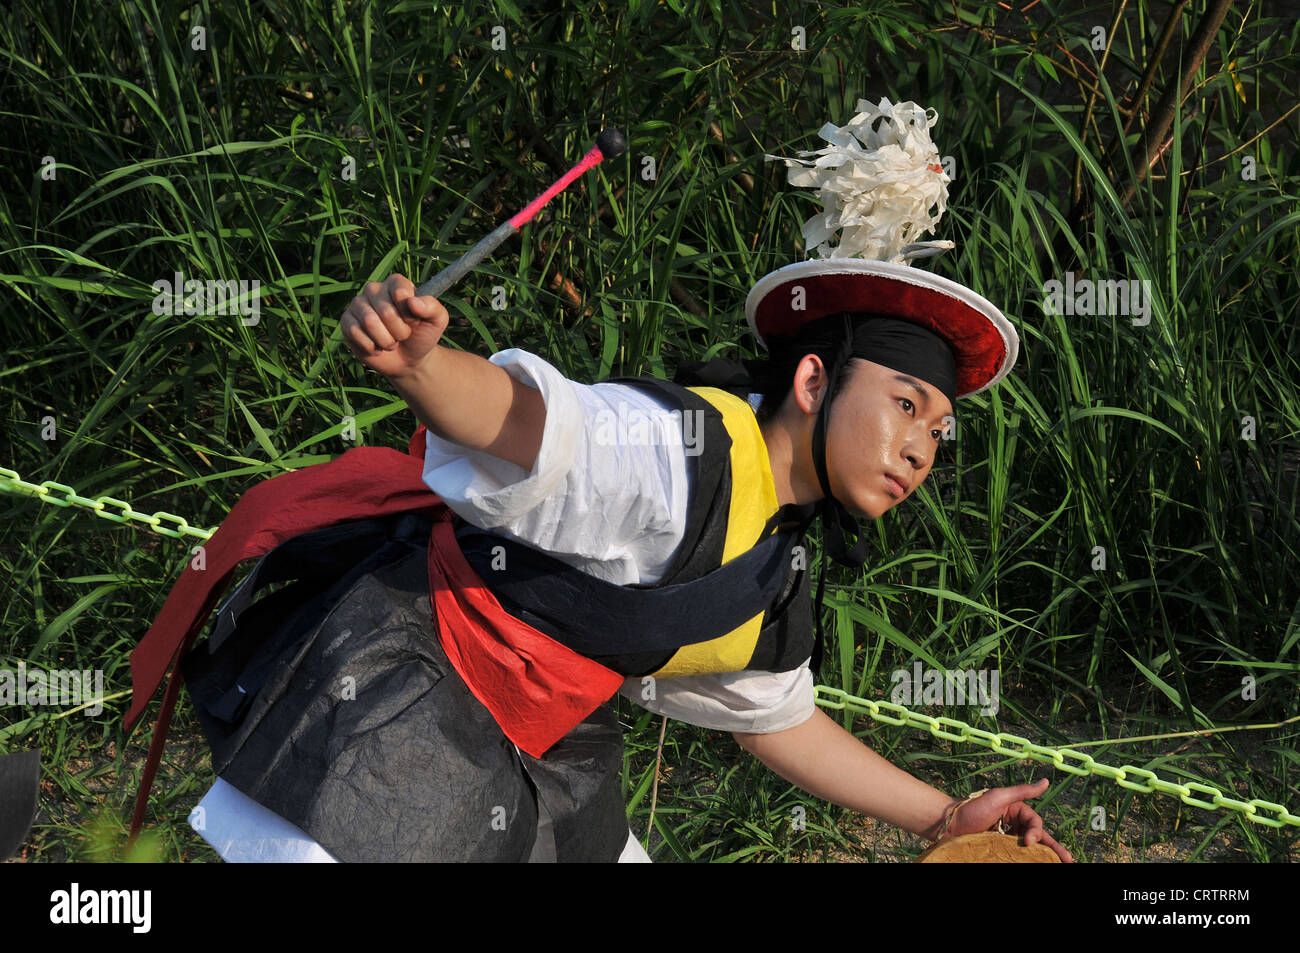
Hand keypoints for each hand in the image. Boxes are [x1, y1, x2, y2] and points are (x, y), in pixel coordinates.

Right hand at [341, 273, 447, 377]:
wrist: (408, 359)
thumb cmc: (423, 335)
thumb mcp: (437, 321)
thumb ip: (432, 307)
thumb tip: (412, 302)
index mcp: (396, 283)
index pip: (400, 293)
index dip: (410, 315)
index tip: (414, 321)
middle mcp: (374, 289)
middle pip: (386, 312)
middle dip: (400, 332)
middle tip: (403, 335)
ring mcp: (358, 305)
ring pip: (369, 323)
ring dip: (386, 341)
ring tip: (391, 341)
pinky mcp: (346, 322)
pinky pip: (354, 332)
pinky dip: (371, 346)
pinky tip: (376, 346)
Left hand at [945, 778, 1073, 862]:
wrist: (949, 825)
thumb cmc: (972, 808)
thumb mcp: (999, 797)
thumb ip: (1023, 791)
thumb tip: (1046, 782)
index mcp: (1016, 811)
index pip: (1034, 822)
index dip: (1036, 832)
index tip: (1028, 841)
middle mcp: (1014, 825)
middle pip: (1038, 838)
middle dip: (1054, 849)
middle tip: (1069, 860)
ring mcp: (1008, 839)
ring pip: (1030, 849)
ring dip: (1044, 856)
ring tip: (1058, 864)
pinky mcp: (1000, 850)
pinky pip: (1017, 856)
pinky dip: (1028, 860)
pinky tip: (1037, 864)